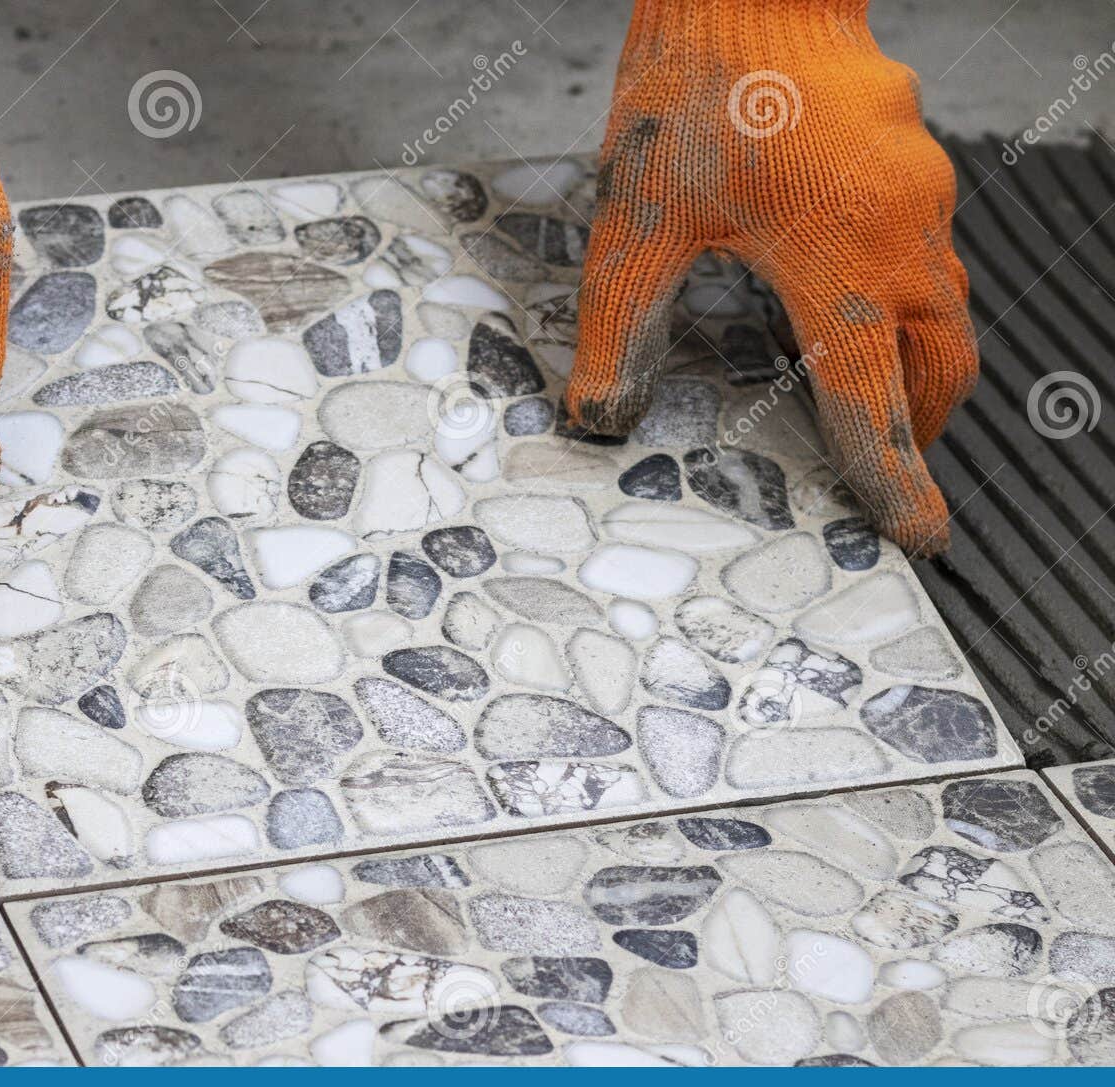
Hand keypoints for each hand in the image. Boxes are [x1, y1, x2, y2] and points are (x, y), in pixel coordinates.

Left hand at [567, 0, 975, 553]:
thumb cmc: (698, 86)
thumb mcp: (639, 218)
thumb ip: (620, 322)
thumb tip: (600, 412)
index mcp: (839, 263)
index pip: (875, 401)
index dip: (895, 477)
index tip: (919, 536)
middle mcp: (902, 235)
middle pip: (943, 362)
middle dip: (923, 426)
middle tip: (890, 468)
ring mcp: (920, 193)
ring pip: (949, 307)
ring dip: (922, 365)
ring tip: (878, 399)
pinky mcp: (913, 162)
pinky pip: (932, 254)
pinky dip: (910, 303)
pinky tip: (855, 301)